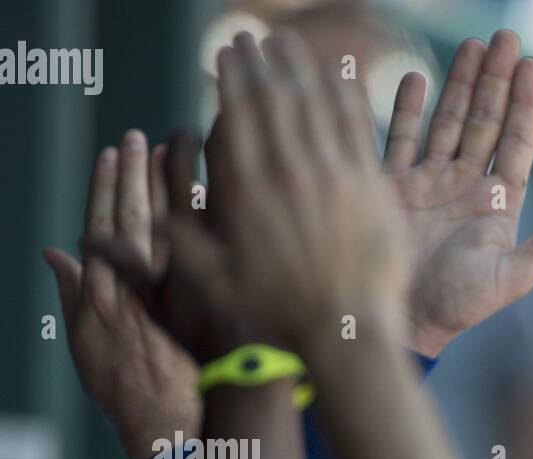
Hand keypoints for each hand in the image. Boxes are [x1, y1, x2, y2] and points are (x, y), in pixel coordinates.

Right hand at [44, 133, 198, 458]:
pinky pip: (209, 248)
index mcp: (106, 289)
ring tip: (168, 150)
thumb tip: (53, 255)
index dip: (105, 187)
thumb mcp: (87, 345)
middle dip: (135, 172)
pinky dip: (207, 216)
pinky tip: (210, 190)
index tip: (109, 154)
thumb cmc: (129, 390)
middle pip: (136, 213)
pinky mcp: (207, 301)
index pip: (103, 224)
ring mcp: (176, 292)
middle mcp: (140, 285)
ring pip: (173, 224)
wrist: (172, 422)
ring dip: (169, 183)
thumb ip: (72, 295)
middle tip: (137, 138)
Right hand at [87, 32, 411, 363]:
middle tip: (254, 39)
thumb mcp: (217, 287)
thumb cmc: (281, 320)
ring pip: (315, 104)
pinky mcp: (371, 190)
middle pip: (274, 100)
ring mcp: (333, 179)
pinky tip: (339, 76)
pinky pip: (358, 128)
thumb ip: (183, 248)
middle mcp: (288, 175)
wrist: (347, 336)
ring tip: (290, 46)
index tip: (228, 55)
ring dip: (301, 68)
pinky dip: (346, 97)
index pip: (235, 114)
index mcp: (247, 191)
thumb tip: (153, 222)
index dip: (232, 77)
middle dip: (262, 62)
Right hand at [380, 30, 532, 357]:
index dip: (525, 106)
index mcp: (497, 205)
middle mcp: (465, 187)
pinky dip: (407, 107)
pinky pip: (400, 137)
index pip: (516, 143)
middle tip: (505, 35)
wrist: (405, 322)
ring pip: (448, 121)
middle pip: (484, 122)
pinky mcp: (392, 187)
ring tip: (472, 44)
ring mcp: (428, 183)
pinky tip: (416, 77)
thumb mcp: (512, 277)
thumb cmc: (459, 307)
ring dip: (459, 84)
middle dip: (495, 80)